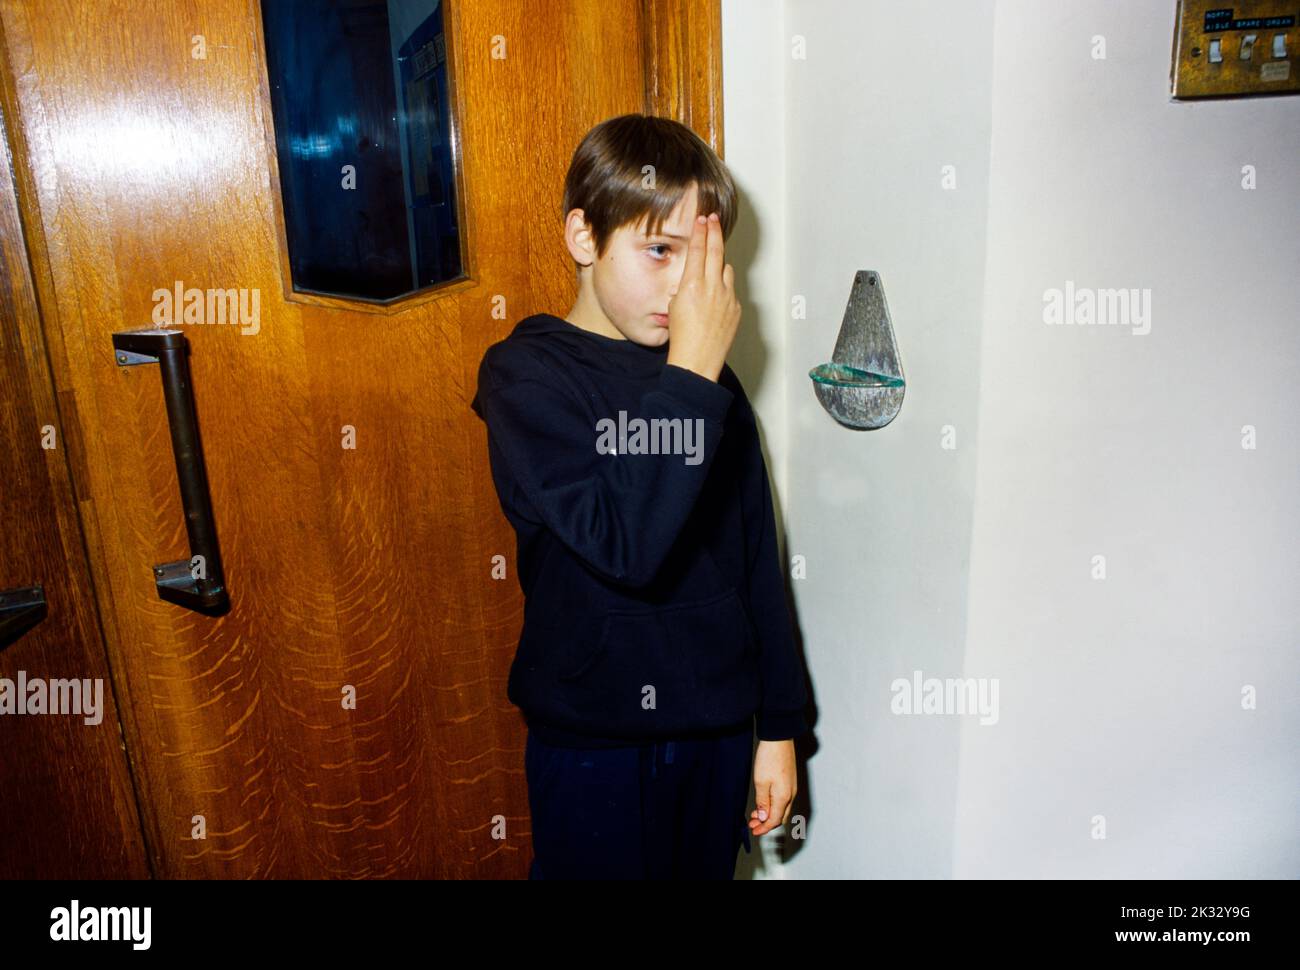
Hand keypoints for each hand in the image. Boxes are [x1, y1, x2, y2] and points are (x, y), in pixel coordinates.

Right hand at [665, 212, 740, 382]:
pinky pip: (731, 290)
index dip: (701, 232)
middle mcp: (712, 288)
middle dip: (715, 232)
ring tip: (712, 268)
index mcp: (692, 285)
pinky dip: (724, 289)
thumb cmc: (681, 337)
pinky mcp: (736, 309)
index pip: (699, 249)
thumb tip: (695, 278)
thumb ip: (686, 287)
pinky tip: (715, 300)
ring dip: (719, 265)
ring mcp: (728, 298)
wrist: (696, 360)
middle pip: (717, 250)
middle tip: (713, 219)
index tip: (702, 220)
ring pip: (726, 270)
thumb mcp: (674, 306)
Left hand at [749, 738, 795, 835]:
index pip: (775, 820)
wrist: (779, 738)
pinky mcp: (789, 782)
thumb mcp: (761, 782)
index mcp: (784, 797)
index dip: (764, 828)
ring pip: (782, 809)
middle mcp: (791, 794)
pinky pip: (783, 800)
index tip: (754, 831)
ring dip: (769, 814)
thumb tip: (764, 818)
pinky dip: (773, 806)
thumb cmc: (769, 758)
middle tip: (753, 824)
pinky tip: (763, 803)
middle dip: (767, 823)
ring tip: (755, 815)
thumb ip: (763, 802)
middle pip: (780, 817)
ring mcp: (791, 788)